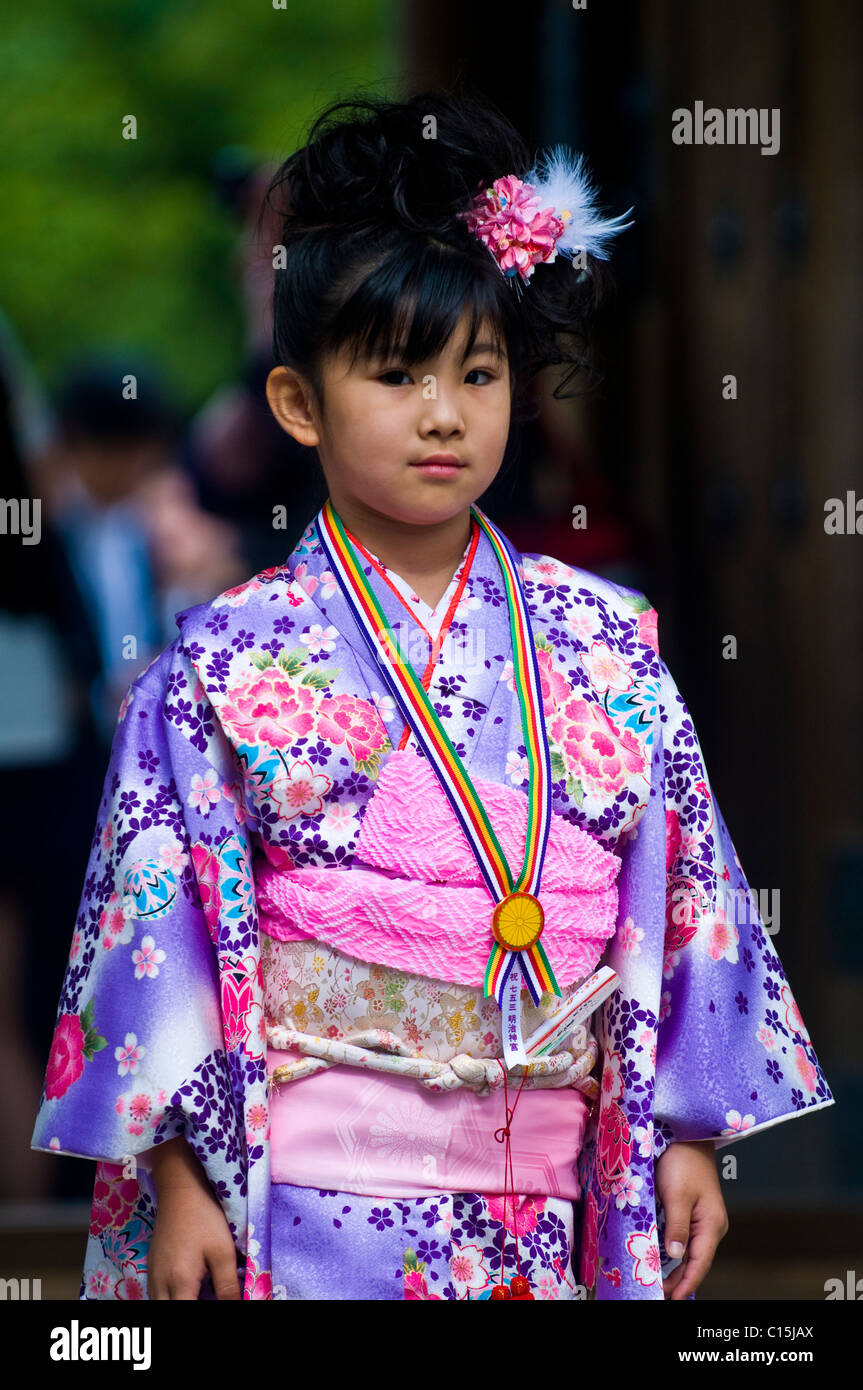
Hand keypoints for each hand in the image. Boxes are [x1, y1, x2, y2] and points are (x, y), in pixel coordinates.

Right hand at [147, 1136, 241, 1299]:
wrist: (180, 1188)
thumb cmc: (204, 1216)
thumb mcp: (223, 1251)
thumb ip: (228, 1286)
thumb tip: (240, 1305)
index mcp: (179, 1283)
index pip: (187, 1315)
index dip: (203, 1314)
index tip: (216, 1301)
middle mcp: (160, 1284)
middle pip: (169, 1312)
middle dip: (189, 1308)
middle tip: (209, 1297)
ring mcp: (152, 1276)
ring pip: (159, 1305)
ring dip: (179, 1304)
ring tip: (200, 1294)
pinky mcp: (151, 1267)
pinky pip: (156, 1296)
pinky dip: (171, 1299)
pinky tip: (187, 1291)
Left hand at [655, 1139, 728, 1299]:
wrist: (688, 1134)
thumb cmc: (683, 1162)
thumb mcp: (676, 1195)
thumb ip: (676, 1227)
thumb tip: (676, 1257)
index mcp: (711, 1224)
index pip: (700, 1264)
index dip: (686, 1283)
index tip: (671, 1299)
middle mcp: (711, 1225)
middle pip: (696, 1260)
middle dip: (678, 1279)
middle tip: (657, 1292)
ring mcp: (704, 1218)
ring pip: (690, 1250)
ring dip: (675, 1266)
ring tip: (657, 1280)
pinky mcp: (694, 1210)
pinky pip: (685, 1237)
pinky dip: (674, 1250)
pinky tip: (661, 1256)